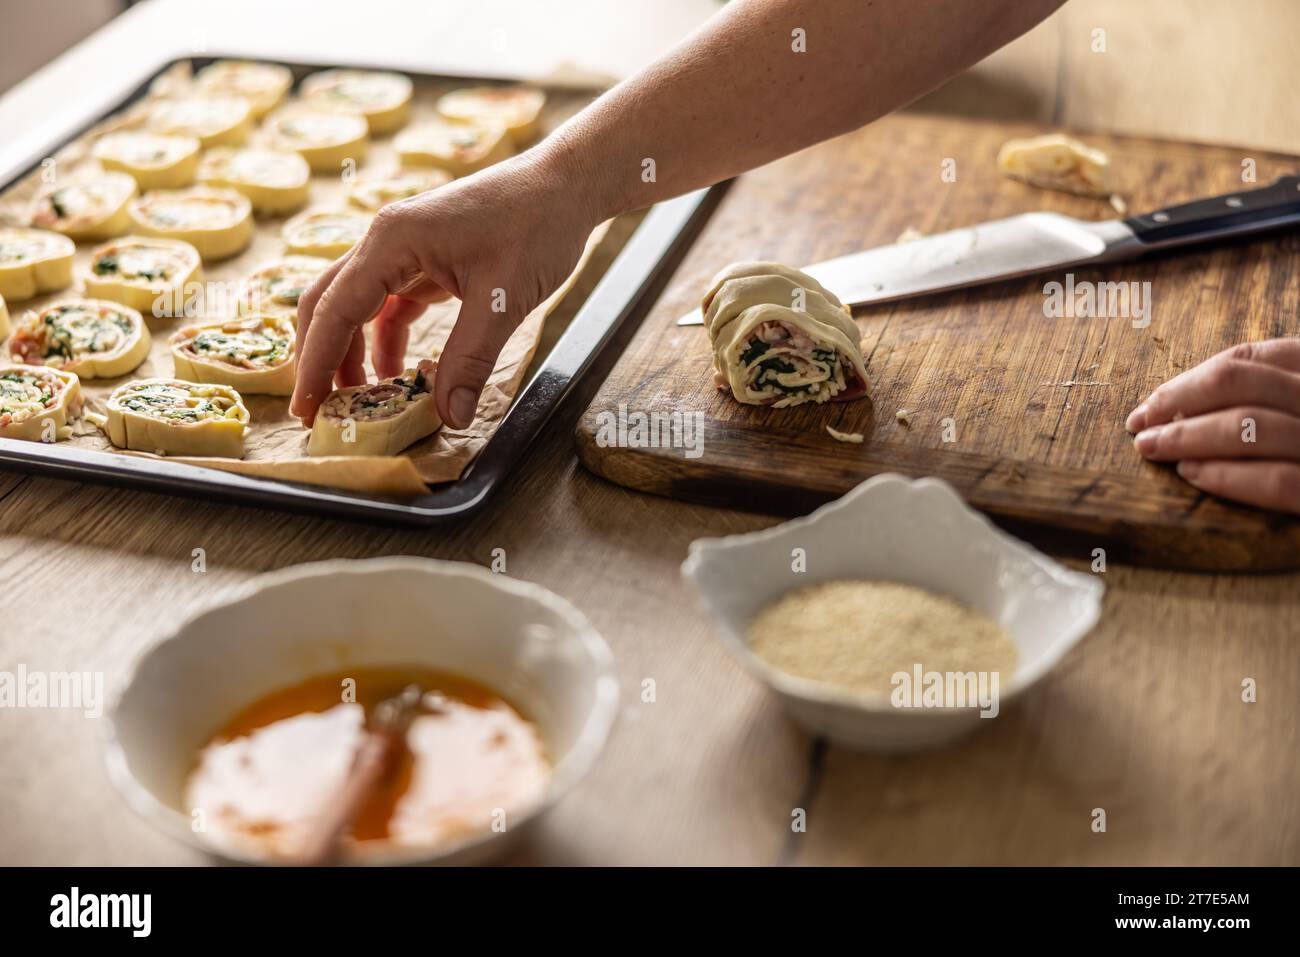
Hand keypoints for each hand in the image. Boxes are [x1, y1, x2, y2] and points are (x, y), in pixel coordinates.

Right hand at [291, 151, 598, 427]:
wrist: (566, 185)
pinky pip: (390, 304)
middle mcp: (385, 240)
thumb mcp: (502, 300)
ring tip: (356, 400)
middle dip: (320, 358)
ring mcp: (404, 248)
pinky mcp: (426, 259)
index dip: (315, 364)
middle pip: (329, 303)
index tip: (305, 410)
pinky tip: (397, 372)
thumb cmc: (536, 226)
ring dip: (352, 352)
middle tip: (319, 412)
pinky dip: (387, 339)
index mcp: (391, 240)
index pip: (335, 310)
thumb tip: (451, 417)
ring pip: (357, 305)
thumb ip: (470, 360)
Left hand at [1127, 338, 1299, 511]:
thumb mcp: (1293, 405)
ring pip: (1250, 426)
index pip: (1245, 360)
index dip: (1187, 382)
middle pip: (1239, 384)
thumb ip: (1262, 396)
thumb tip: (1180, 411)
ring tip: (1152, 448)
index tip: (1148, 406)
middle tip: (1139, 428)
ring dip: (1188, 437)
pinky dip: (1228, 475)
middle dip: (1177, 404)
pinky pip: (1277, 480)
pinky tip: (1191, 473)